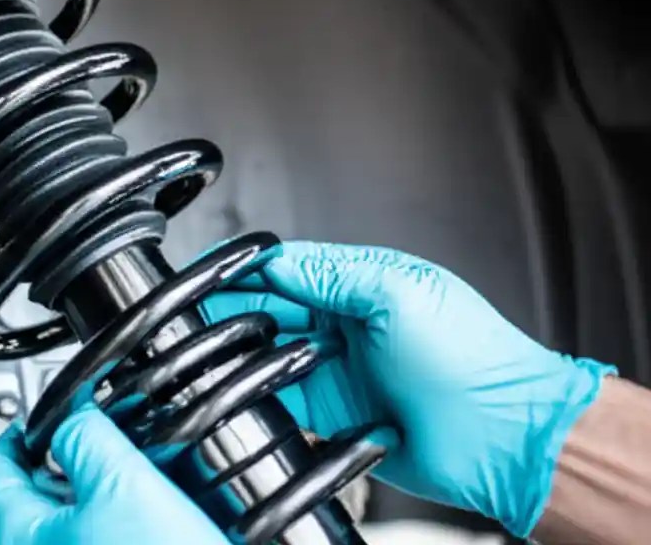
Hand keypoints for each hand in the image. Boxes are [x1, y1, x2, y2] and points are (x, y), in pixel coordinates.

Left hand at [0, 406, 226, 544]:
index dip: (19, 428)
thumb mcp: (118, 483)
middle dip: (65, 455)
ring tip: (133, 463)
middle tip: (95, 426)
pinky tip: (158, 510)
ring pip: (75, 521)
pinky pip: (106, 541)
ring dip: (100, 486)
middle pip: (34, 495)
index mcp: (20, 537)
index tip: (40, 407)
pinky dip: (124, 517)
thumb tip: (69, 413)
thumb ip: (83, 436)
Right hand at [201, 241, 613, 536]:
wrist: (502, 438)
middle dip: (233, 307)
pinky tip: (243, 385)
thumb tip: (277, 260)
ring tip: (214, 347)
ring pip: (269, 353)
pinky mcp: (333, 415)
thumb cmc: (472, 359)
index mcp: (364, 283)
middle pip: (271, 308)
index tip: (210, 267)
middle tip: (196, 311)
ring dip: (242, 351)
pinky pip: (281, 400)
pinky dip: (257, 393)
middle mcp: (347, 324)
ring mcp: (338, 370)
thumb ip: (330, 273)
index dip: (248, 266)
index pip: (290, 265)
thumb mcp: (398, 291)